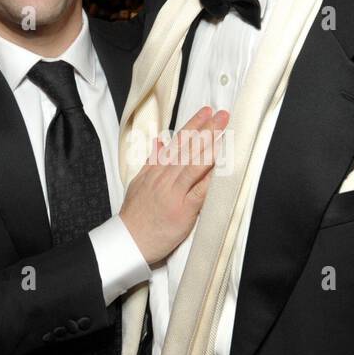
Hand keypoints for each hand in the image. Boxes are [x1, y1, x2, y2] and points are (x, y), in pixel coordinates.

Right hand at [120, 107, 228, 264]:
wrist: (129, 241)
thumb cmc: (135, 216)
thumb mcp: (138, 183)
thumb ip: (152, 162)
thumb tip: (161, 142)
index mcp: (155, 170)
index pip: (177, 142)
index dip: (193, 125)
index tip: (205, 112)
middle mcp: (164, 178)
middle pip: (188, 149)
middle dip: (206, 130)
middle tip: (221, 115)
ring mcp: (174, 192)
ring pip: (194, 165)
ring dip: (210, 147)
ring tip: (224, 132)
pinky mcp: (182, 209)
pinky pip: (200, 190)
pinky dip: (210, 177)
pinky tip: (221, 165)